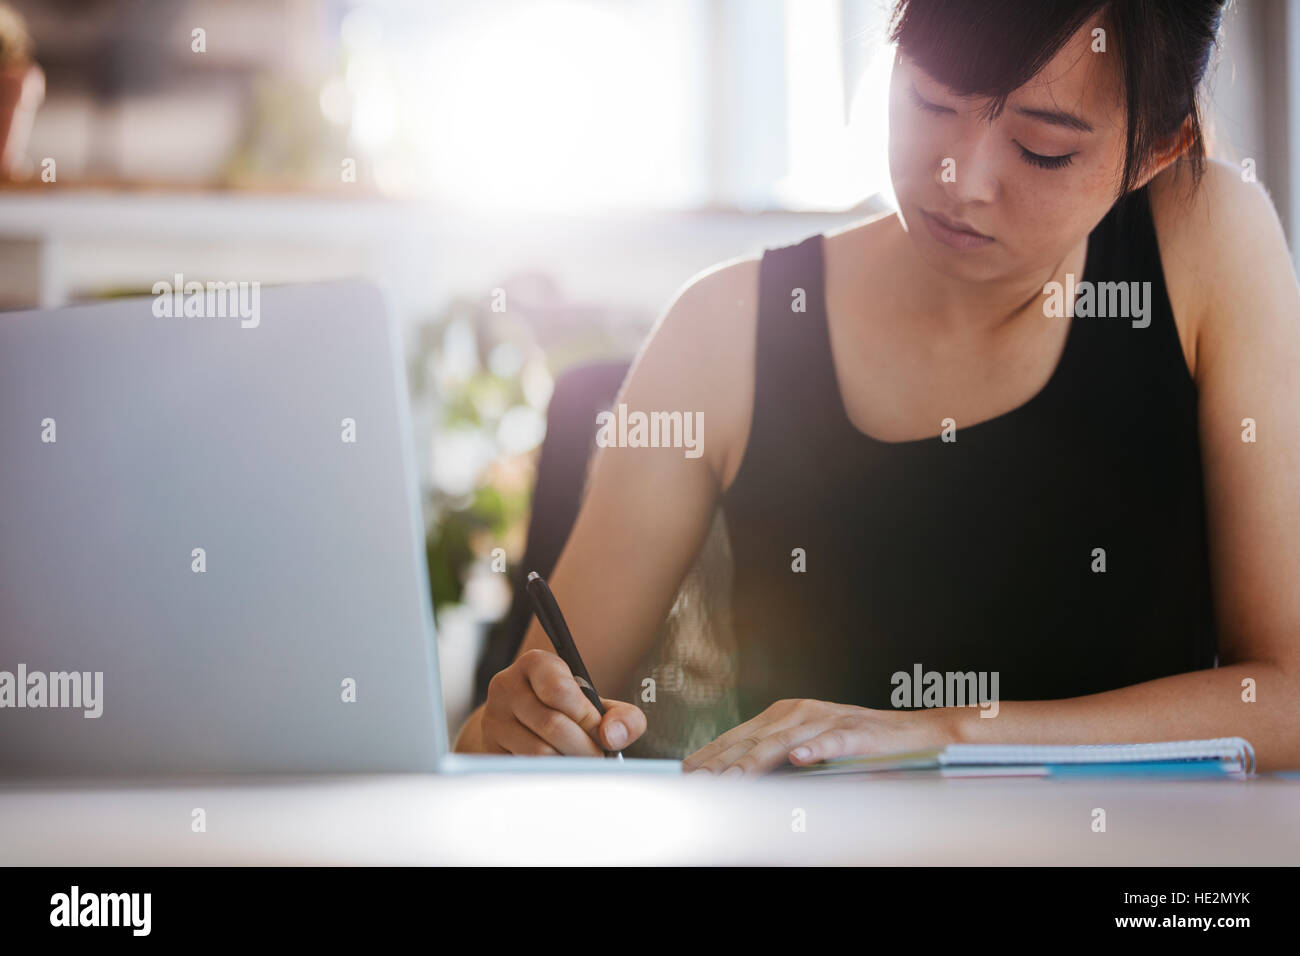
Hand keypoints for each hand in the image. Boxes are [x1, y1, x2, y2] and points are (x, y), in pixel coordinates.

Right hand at [479, 648, 645, 755]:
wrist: (523, 722)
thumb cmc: (567, 711)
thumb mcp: (596, 705)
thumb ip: (621, 716)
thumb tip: (613, 737)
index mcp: (536, 664)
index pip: (559, 690)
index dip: (586, 718)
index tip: (602, 735)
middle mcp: (506, 685)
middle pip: (551, 725)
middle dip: (584, 748)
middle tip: (599, 759)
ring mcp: (493, 718)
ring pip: (537, 752)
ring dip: (568, 764)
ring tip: (581, 764)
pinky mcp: (488, 748)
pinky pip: (524, 769)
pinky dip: (550, 774)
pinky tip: (561, 769)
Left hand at [682, 698, 959, 775]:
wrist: (911, 733)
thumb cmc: (856, 743)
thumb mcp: (808, 744)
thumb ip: (775, 754)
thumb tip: (736, 775)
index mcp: (786, 713)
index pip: (739, 734)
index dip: (712, 753)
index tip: (686, 771)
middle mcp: (801, 712)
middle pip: (754, 738)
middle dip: (722, 761)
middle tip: (697, 780)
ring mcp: (828, 719)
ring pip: (784, 741)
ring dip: (755, 760)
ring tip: (732, 778)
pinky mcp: (856, 731)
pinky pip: (833, 741)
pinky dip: (816, 749)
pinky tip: (799, 759)